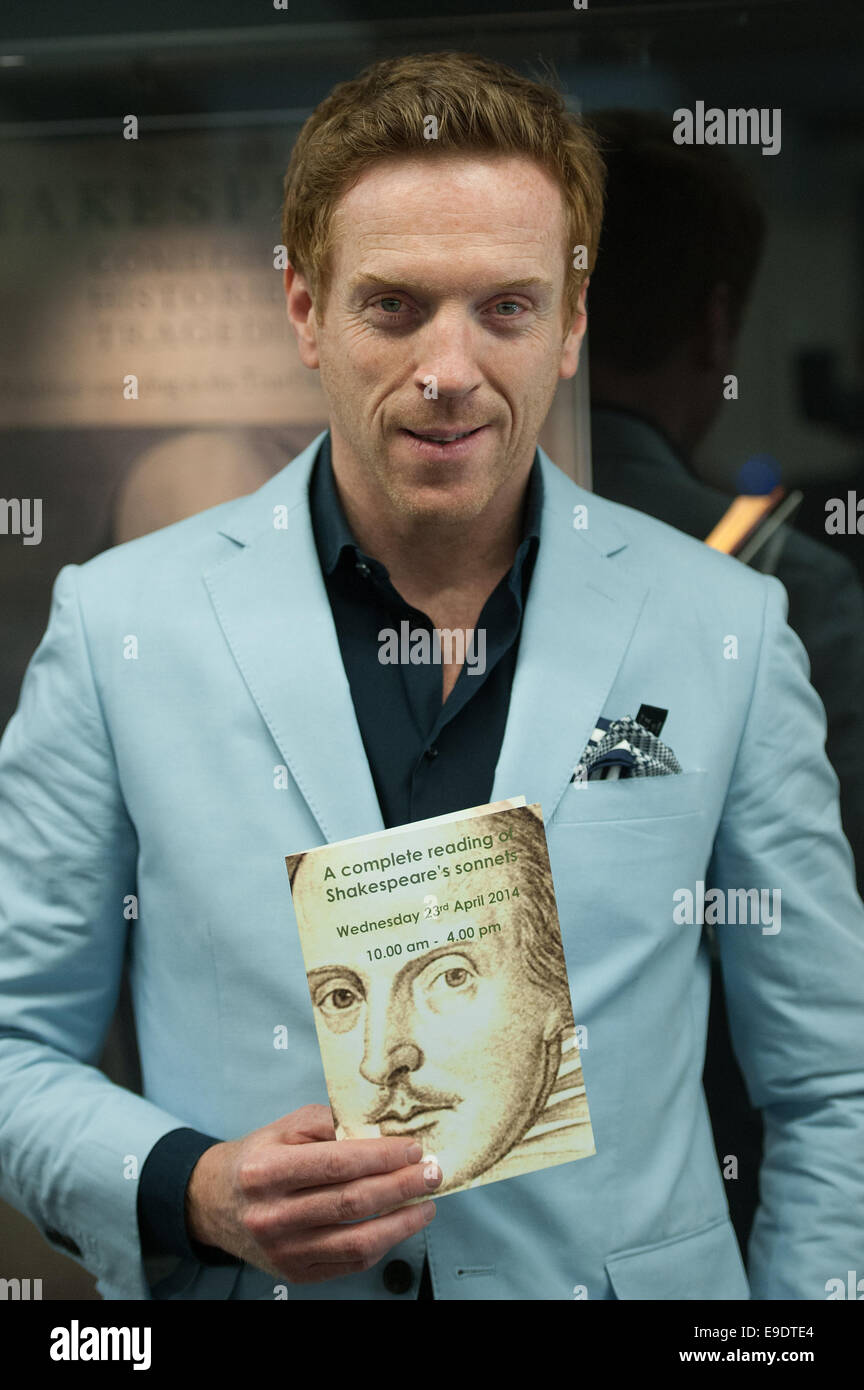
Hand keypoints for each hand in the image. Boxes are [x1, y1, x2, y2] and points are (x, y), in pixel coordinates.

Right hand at [185, 1103, 440, 1283]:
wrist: (217, 1202)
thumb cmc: (260, 1158)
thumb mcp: (288, 1127)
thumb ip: (333, 1124)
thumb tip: (385, 1130)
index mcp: (267, 1170)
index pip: (338, 1164)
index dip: (382, 1157)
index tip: (414, 1150)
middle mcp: (272, 1214)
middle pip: (352, 1203)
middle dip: (402, 1187)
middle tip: (432, 1173)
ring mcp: (283, 1250)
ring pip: (357, 1242)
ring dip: (402, 1223)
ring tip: (426, 1204)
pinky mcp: (295, 1272)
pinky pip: (350, 1263)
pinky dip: (382, 1243)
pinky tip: (399, 1225)